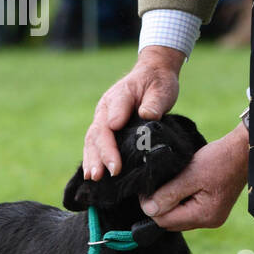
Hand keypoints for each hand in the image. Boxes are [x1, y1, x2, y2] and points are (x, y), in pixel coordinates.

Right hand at [83, 48, 183, 178]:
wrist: (151, 74)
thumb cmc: (157, 83)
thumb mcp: (161, 89)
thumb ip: (154, 103)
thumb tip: (146, 115)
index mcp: (119, 96)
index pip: (112, 117)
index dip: (111, 140)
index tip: (114, 158)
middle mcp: (106, 108)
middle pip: (98, 133)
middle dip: (99, 155)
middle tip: (102, 175)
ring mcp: (103, 118)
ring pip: (92, 140)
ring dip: (91, 159)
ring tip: (93, 178)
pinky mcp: (105, 127)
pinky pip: (95, 144)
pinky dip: (92, 159)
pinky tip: (92, 175)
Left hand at [139, 124, 249, 231]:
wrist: (243, 151)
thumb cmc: (219, 159)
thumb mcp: (190, 174)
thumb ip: (168, 193)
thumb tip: (148, 209)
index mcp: (204, 216)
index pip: (165, 221)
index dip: (150, 207)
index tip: (145, 189)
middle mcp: (209, 221)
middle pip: (172, 222)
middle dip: (160, 207)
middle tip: (155, 185)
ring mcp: (212, 217)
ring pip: (180, 217)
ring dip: (170, 203)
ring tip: (169, 184)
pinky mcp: (213, 209)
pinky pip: (189, 211)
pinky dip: (181, 201)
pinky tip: (180, 186)